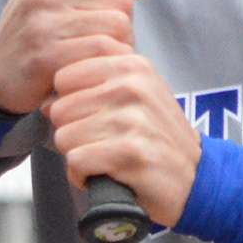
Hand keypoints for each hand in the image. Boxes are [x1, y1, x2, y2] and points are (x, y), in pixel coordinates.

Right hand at [0, 0, 145, 115]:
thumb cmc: (37, 27)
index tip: (108, 10)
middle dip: (123, 22)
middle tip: (106, 37)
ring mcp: (44, 20)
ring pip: (117, 24)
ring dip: (120, 44)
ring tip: (101, 51)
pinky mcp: (47, 53)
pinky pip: (103, 50)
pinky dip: (108, 61)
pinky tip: (95, 65)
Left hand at [45, 53, 202, 227]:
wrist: (196, 178)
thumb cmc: (156, 138)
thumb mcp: (136, 96)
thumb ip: (95, 87)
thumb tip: (46, 103)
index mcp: (131, 65)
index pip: (64, 76)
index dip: (71, 104)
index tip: (95, 119)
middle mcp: (132, 85)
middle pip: (60, 109)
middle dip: (72, 133)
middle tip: (101, 144)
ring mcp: (132, 119)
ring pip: (64, 137)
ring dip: (78, 156)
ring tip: (107, 159)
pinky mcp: (130, 153)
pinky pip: (76, 162)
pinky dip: (84, 176)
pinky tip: (107, 175)